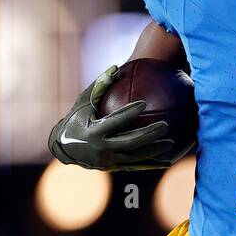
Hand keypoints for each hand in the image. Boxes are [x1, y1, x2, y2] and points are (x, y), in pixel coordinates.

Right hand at [48, 65, 175, 171]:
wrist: (64, 147)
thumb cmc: (76, 118)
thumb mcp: (83, 102)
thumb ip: (99, 86)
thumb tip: (116, 67)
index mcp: (94, 131)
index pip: (114, 122)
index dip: (128, 113)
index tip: (144, 103)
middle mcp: (102, 149)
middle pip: (129, 142)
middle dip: (148, 135)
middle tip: (165, 125)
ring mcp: (108, 161)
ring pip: (135, 157)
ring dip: (154, 151)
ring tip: (172, 143)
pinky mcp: (114, 168)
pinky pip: (136, 167)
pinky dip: (152, 165)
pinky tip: (168, 161)